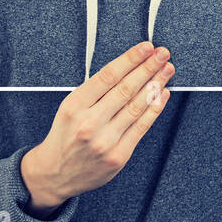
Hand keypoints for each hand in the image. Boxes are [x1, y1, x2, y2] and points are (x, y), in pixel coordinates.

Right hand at [20, 41, 174, 214]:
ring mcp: (105, 141)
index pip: (108, 76)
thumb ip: (95, 90)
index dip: (130, 59)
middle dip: (148, 68)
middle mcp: (89, 123)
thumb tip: (128, 67)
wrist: (55, 173)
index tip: (145, 48)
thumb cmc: (65, 135)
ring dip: (156, 85)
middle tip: (162, 54)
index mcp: (74, 106)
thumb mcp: (69, 107)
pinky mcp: (118, 156)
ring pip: (137, 107)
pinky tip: (162, 95)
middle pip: (125, 89)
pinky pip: (141, 127)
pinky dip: (155, 109)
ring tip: (166, 70)